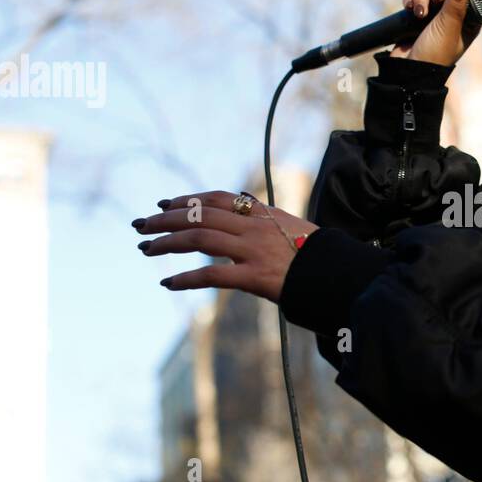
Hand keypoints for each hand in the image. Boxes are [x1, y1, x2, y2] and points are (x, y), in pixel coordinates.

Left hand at [132, 190, 316, 301]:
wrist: (340, 275)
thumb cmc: (318, 255)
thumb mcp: (292, 225)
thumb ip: (265, 217)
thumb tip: (245, 205)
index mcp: (262, 214)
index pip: (216, 198)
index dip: (187, 199)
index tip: (164, 203)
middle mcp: (254, 227)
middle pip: (200, 215)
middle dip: (166, 219)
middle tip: (141, 225)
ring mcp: (254, 251)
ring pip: (199, 238)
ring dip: (167, 243)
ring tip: (146, 250)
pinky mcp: (256, 277)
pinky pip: (213, 275)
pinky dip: (186, 278)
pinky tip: (168, 282)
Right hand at [390, 0, 481, 65]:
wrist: (409, 72)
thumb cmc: (436, 53)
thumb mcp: (450, 22)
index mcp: (471, 16)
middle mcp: (455, 12)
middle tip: (437, 1)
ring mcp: (436, 13)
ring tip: (420, 14)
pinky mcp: (418, 14)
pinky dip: (411, 0)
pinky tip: (410, 10)